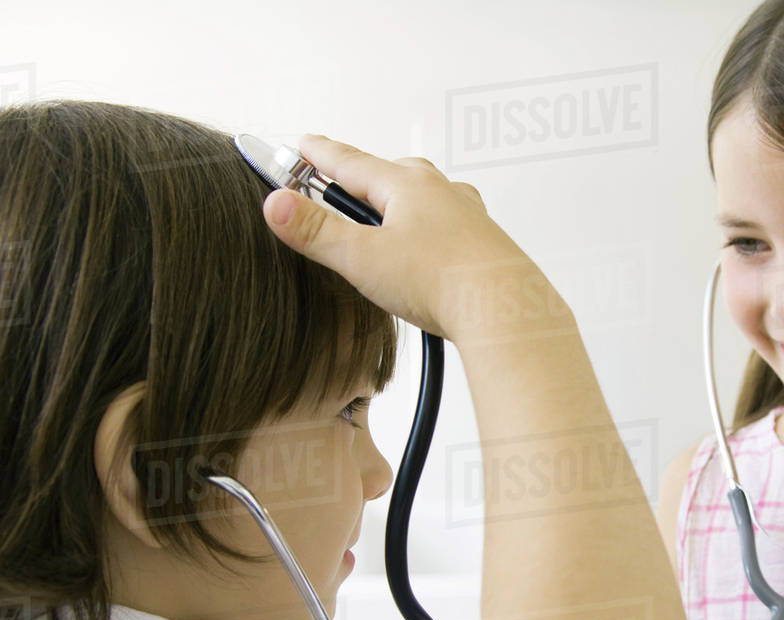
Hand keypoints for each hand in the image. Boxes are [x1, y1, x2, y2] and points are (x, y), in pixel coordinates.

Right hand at [262, 134, 551, 342]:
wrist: (508, 311)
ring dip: (397, 206)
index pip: (350, 162)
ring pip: (424, 198)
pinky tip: (426, 254)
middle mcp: (441, 192)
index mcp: (407, 185)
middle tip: (336, 187)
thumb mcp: (363, 259)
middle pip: (390, 175)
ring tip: (380, 226)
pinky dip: (427, 231)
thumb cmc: (442, 283)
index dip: (320, 155)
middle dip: (361, 180)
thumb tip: (275, 203)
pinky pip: (447, 226)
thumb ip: (317, 232)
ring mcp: (467, 216)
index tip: (302, 144)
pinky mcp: (485, 245)